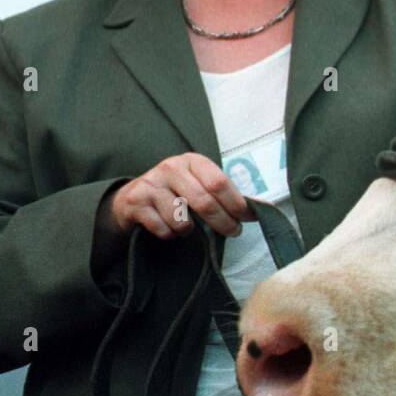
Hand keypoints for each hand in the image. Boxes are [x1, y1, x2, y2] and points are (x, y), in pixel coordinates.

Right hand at [104, 153, 252, 240]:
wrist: (132, 199)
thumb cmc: (175, 192)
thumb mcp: (198, 184)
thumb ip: (225, 194)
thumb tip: (262, 207)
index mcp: (192, 161)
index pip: (219, 182)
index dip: (236, 203)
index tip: (248, 218)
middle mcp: (171, 168)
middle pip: (204, 201)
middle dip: (223, 221)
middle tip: (233, 232)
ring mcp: (151, 184)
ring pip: (181, 218)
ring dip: (189, 230)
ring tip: (188, 227)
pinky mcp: (135, 203)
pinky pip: (162, 228)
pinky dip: (170, 234)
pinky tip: (168, 227)